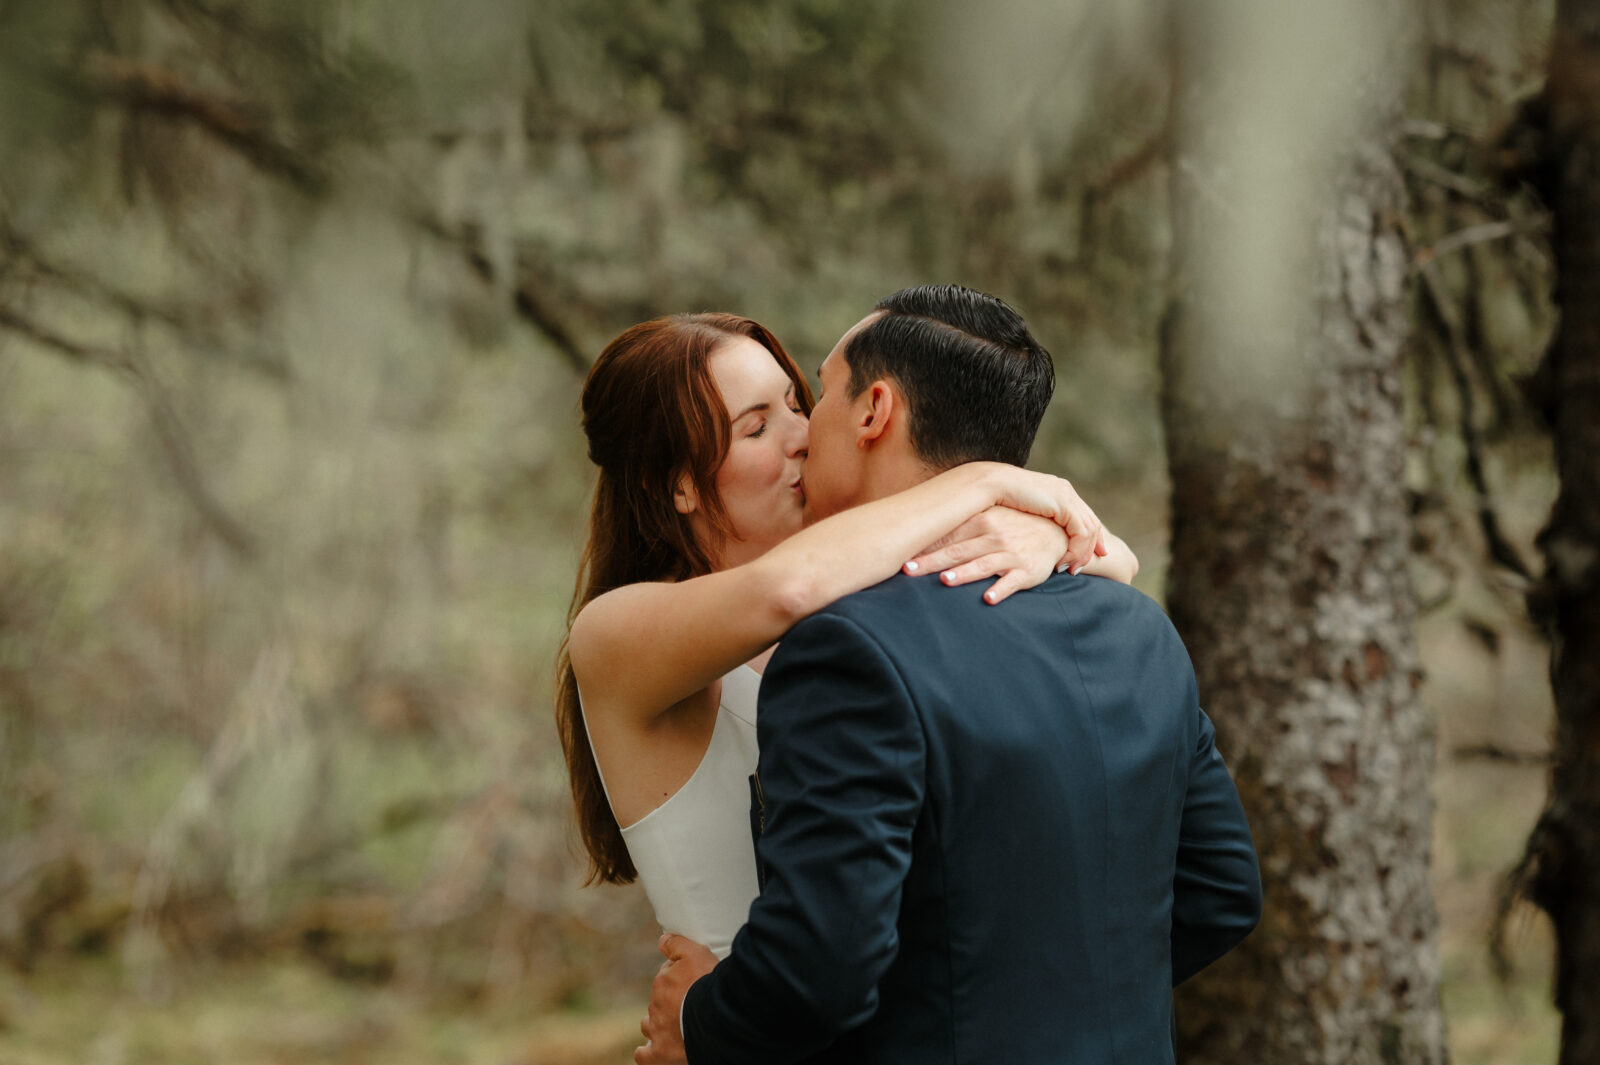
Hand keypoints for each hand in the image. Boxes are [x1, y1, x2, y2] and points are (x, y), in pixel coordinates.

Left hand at [635, 933, 718, 1064]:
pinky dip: (646, 1052)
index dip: (680, 978)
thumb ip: (677, 944)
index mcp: (662, 982)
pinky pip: (644, 1055)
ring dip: (657, 1024)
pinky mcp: (660, 1053)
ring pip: (649, 1024)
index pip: (666, 977)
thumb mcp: (696, 953)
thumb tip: (661, 940)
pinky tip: (651, 1051)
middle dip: (670, 1001)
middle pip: (659, 1001)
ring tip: (673, 1026)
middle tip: (689, 1003)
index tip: (693, 981)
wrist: (716, 1016)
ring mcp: (657, 1030)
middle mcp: (656, 1005)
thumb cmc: (708, 983)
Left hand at [905, 506, 1067, 603]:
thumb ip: (959, 527)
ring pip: (982, 564)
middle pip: (957, 551)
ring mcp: (1010, 553)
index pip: (947, 534)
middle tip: (908, 570)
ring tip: (945, 581)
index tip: (902, 554)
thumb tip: (921, 534)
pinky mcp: (1026, 571)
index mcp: (981, 520)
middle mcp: (994, 535)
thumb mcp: (989, 517)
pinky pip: (1011, 582)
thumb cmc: (1013, 527)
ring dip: (963, 573)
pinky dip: (1001, 590)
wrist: (1057, 533)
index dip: (924, 545)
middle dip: (932, 561)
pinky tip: (988, 599)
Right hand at [976, 465, 1107, 574]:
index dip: (1086, 537)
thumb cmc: (995, 500)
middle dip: (1091, 547)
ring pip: (1089, 529)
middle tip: (1081, 567)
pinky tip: (1063, 562)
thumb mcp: (1020, 511)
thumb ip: (1033, 520)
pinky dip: (1076, 550)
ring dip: (1082, 553)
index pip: (1082, 515)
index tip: (1083, 555)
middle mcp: (1066, 491)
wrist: (990, 484)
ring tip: (1071, 570)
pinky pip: (1081, 532)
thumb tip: (1033, 535)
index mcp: (1057, 490)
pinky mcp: (1065, 504)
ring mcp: (1067, 496)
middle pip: (1091, 522)